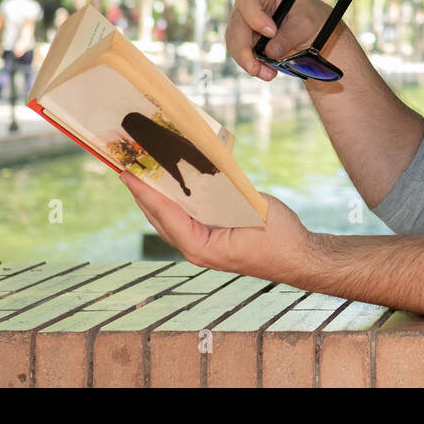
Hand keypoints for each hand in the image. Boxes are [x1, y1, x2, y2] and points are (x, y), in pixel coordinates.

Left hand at [119, 170, 314, 282]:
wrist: (298, 256)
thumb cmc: (279, 238)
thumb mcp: (252, 212)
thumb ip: (225, 198)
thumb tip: (199, 174)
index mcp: (202, 248)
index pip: (165, 216)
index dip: (145, 194)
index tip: (128, 175)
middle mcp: (196, 248)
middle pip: (159, 218)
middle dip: (142, 193)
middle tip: (125, 168)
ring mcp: (202, 245)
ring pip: (168, 219)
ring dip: (153, 197)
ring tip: (139, 174)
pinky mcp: (210, 238)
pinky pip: (183, 217)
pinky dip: (172, 200)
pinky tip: (168, 184)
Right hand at [226, 0, 331, 80]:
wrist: (313, 31)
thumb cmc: (311, 18)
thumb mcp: (306, 24)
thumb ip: (289, 36)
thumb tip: (270, 52)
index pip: (248, 0)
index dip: (255, 17)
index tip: (271, 32)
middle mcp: (249, 3)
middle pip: (237, 24)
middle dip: (245, 49)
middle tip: (258, 68)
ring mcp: (244, 21)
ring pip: (234, 42)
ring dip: (247, 61)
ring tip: (268, 74)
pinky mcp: (245, 38)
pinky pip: (240, 52)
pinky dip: (250, 64)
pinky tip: (266, 72)